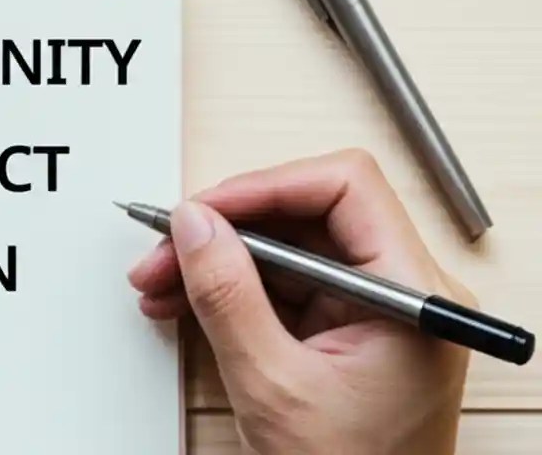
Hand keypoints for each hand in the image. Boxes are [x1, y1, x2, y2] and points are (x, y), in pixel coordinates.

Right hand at [127, 150, 473, 454]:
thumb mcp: (273, 386)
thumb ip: (229, 297)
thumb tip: (195, 224)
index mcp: (412, 294)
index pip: (345, 189)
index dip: (267, 185)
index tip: (206, 208)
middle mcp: (401, 291)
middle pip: (307, 215)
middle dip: (226, 229)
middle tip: (166, 247)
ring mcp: (373, 309)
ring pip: (285, 248)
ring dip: (217, 260)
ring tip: (159, 280)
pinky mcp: (344, 328)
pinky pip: (281, 285)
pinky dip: (229, 289)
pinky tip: (182, 300)